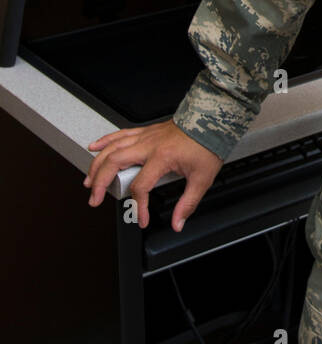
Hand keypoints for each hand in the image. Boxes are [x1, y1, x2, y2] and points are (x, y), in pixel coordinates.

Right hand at [83, 120, 223, 232]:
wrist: (211, 121)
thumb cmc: (207, 145)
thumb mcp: (202, 179)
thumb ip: (188, 203)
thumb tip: (178, 223)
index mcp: (162, 157)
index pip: (141, 186)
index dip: (138, 206)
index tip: (141, 219)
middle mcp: (149, 145)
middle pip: (115, 163)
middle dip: (100, 183)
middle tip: (95, 199)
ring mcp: (145, 137)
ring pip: (112, 148)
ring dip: (96, 164)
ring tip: (88, 181)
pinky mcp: (145, 131)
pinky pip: (120, 134)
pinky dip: (104, 141)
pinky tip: (93, 147)